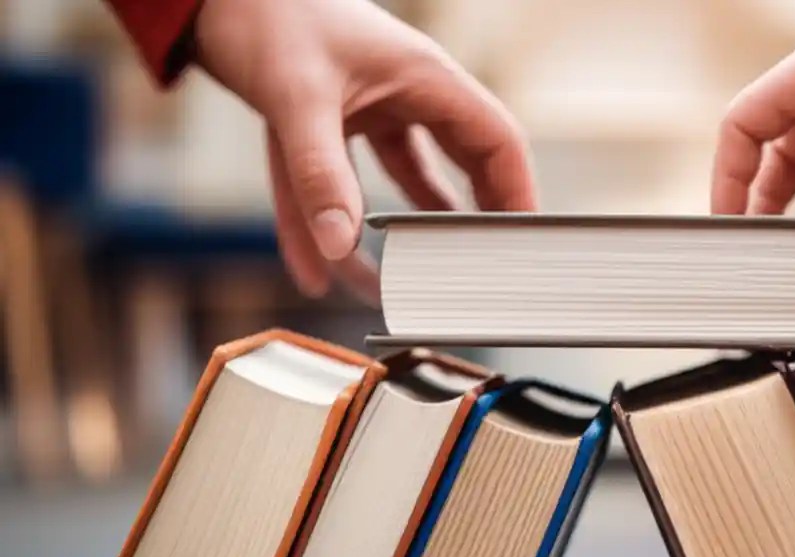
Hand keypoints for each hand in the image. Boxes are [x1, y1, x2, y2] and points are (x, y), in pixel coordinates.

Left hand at [194, 0, 535, 303]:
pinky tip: (319, 273)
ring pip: (403, 181)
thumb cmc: (264, 15)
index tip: (523, 242)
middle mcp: (404, 94)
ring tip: (412, 285)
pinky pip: (340, 184)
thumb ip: (319, 174)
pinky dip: (331, 226)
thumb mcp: (295, 97)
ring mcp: (368, 109)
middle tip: (482, 271)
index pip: (496, 140)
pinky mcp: (327, 122)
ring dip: (407, 232)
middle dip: (472, 220)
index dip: (518, 191)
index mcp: (424, 78)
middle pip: (462, 164)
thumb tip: (340, 247)